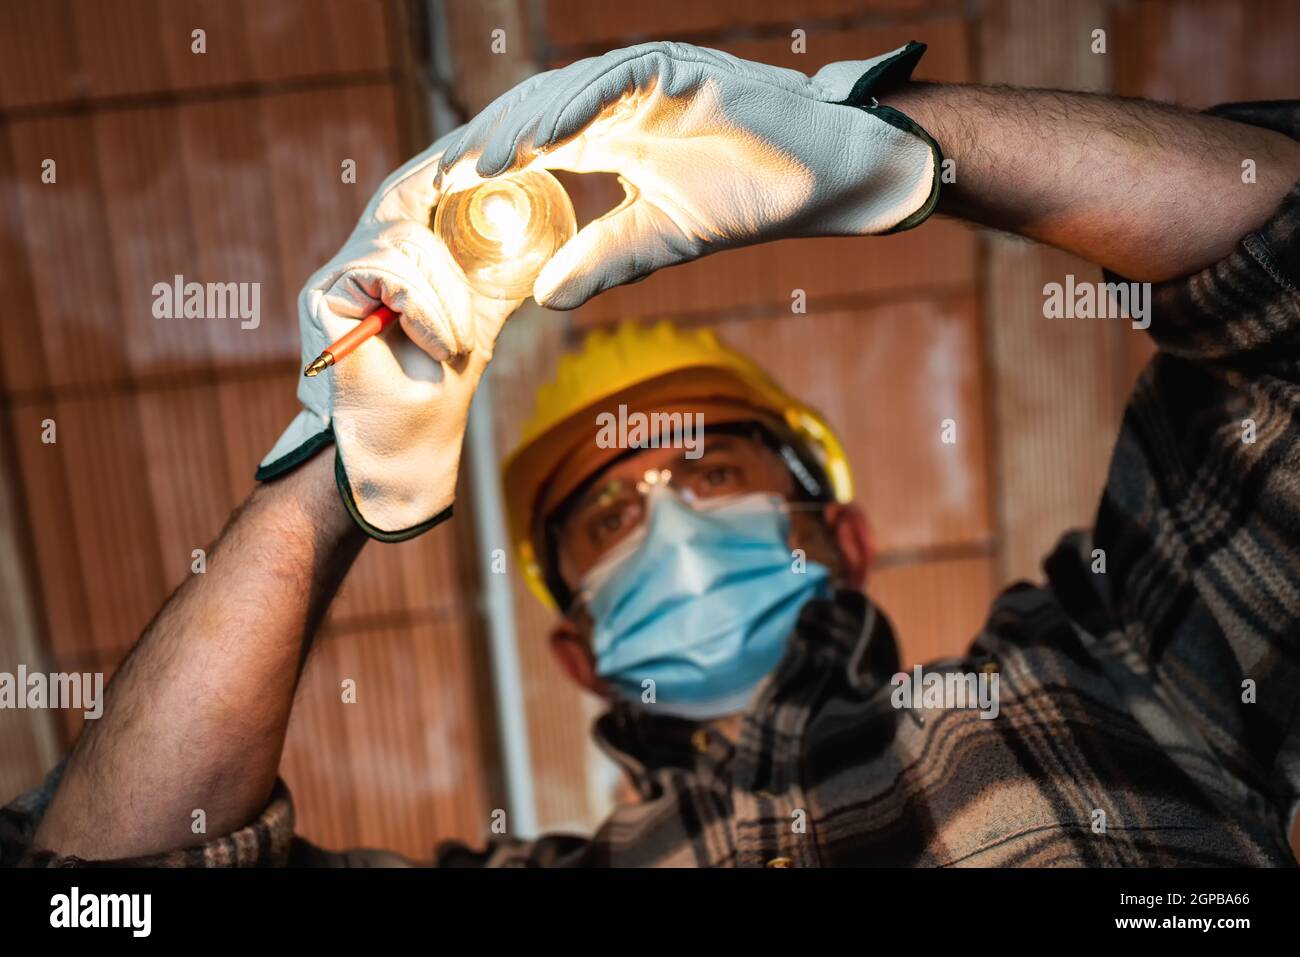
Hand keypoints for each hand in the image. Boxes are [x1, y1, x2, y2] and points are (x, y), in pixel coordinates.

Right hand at [259, 129, 523, 538]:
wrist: (397, 464)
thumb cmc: (433, 406)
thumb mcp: (474, 330)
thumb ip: (485, 285)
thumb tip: (533, 244)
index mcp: (395, 258)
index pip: (424, 189)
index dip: (459, 162)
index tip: (509, 146)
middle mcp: (362, 256)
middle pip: (408, 191)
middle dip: (456, 175)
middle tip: (508, 168)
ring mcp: (339, 272)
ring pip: (405, 238)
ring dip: (448, 293)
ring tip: (460, 344)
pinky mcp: (324, 295)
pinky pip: (385, 270)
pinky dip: (424, 307)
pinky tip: (442, 345)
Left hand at [438, 41, 940, 308]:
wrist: (822, 179)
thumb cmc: (747, 199)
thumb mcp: (657, 239)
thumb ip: (600, 259)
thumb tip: (543, 300)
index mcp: (605, 136)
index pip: (526, 149)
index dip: (481, 173)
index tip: (437, 208)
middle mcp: (614, 102)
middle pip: (527, 117)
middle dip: (478, 148)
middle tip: (429, 185)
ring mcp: (642, 79)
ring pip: (559, 95)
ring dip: (512, 130)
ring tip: (469, 168)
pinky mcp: (673, 66)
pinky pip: (611, 82)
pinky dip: (570, 109)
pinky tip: (534, 144)